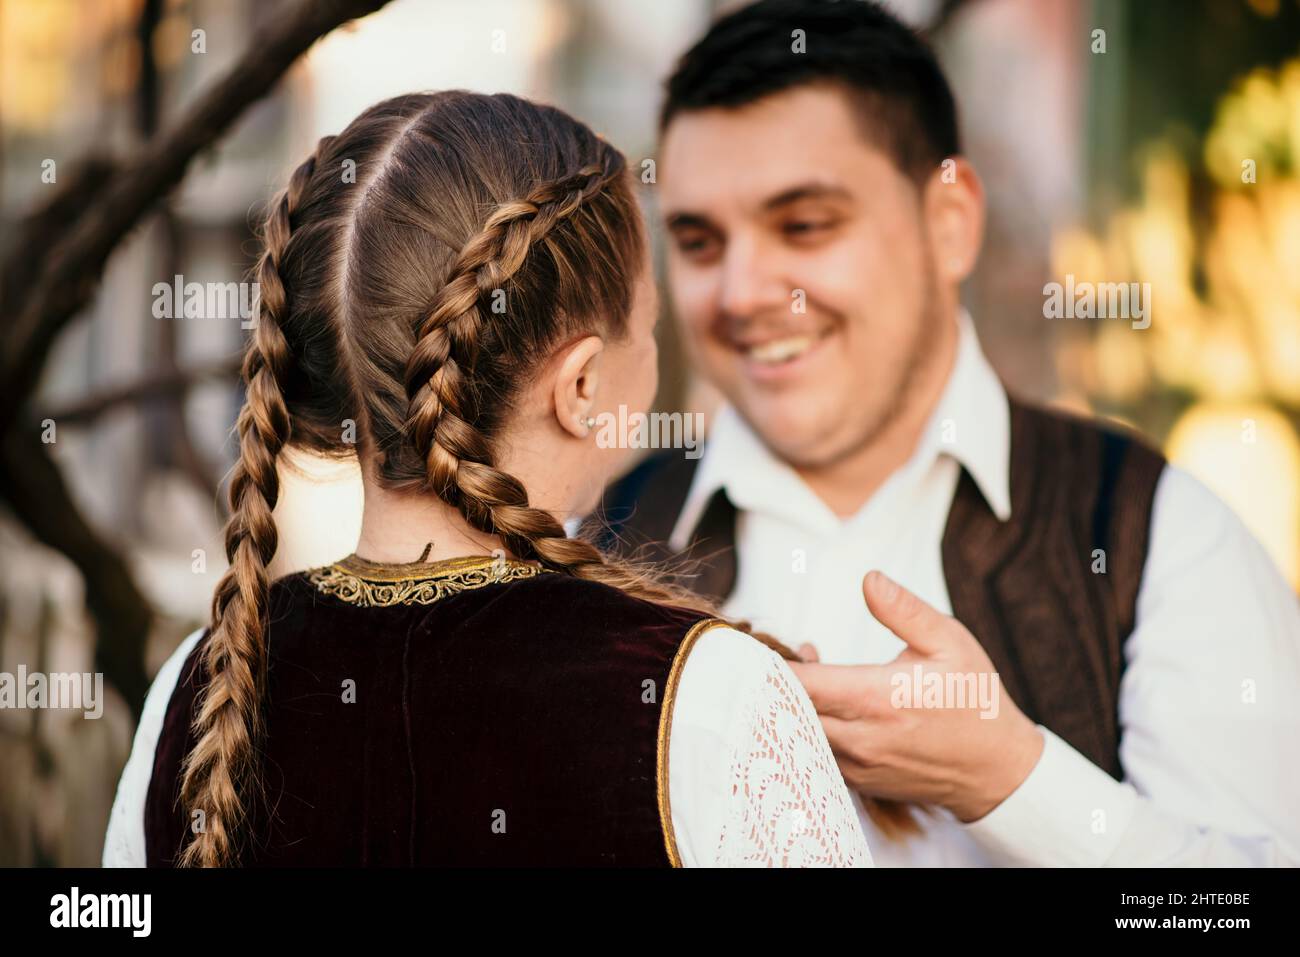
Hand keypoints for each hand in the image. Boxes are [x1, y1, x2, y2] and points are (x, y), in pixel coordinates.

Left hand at [787, 570, 1044, 822]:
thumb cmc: (974, 700)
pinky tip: (828, 706)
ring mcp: (856, 766)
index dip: (773, 664)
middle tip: (792, 655)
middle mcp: (859, 738)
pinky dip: (807, 730)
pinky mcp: (858, 782)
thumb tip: (868, 580)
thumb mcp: (950, 642)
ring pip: (796, 736)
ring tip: (815, 676)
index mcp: (876, 698)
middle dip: (774, 684)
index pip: (797, 684)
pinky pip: (815, 755)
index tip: (768, 644)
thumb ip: (903, 610)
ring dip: (790, 707)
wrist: (998, 771)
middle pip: (784, 712)